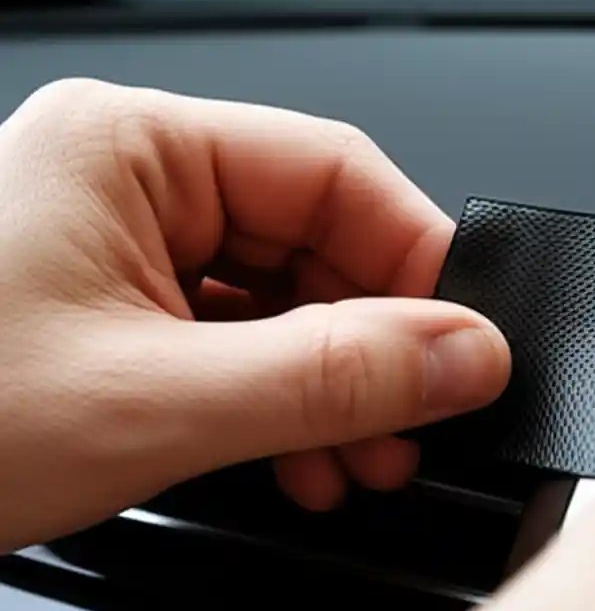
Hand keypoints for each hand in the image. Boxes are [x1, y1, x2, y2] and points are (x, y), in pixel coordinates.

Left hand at [0, 79, 509, 550]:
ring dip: (333, 389)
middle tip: (412, 422)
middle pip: (316, 243)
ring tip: (359, 459)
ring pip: (283, 303)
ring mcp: (121, 250)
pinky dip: (281, 408)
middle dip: (373, 347)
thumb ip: (330, 376)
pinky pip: (237, 344)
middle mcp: (130, 184)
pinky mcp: (114, 314)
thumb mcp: (156, 403)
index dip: (416, 263)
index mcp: (133, 149)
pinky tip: (301, 461)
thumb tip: (461, 353)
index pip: (336, 173)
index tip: (464, 343)